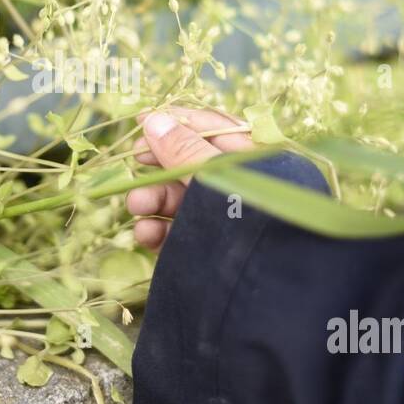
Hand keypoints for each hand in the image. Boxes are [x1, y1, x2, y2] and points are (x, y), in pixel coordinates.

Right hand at [126, 107, 254, 250]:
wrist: (268, 284)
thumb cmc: (251, 216)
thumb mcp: (214, 174)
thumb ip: (182, 148)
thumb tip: (153, 120)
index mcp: (255, 160)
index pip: (214, 130)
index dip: (178, 122)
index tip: (142, 120)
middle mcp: (241, 187)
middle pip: (191, 165)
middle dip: (159, 165)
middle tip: (135, 160)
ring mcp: (226, 220)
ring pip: (181, 200)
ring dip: (154, 199)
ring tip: (136, 204)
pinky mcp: (212, 249)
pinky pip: (181, 232)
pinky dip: (159, 230)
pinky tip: (146, 232)